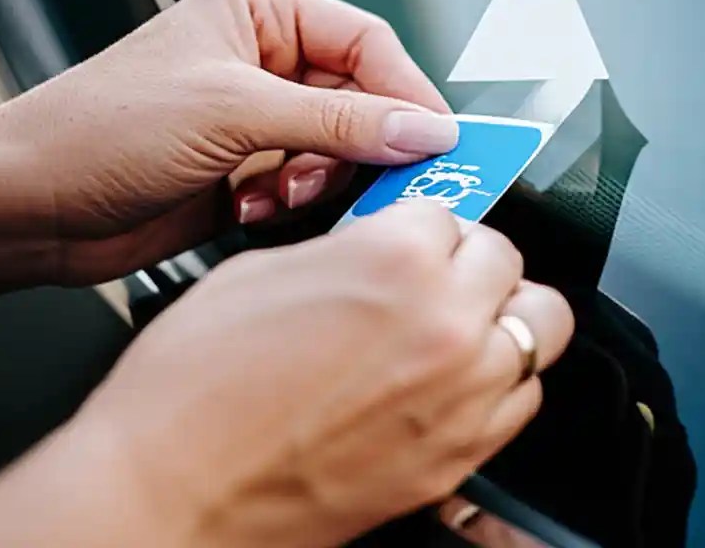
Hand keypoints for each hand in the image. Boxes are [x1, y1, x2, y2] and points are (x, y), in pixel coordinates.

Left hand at [0, 0, 455, 284]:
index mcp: (257, 16)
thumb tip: (423, 128)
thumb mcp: (234, 113)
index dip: (406, 90)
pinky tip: (252, 210)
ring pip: (338, 153)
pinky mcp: (246, 177)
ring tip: (280, 195)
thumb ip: (339, 123)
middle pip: (360, 103)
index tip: (438, 137)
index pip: (365, 42)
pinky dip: (292, 206)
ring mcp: (254, 124)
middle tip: (377, 180)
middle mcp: (261, 65)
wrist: (29, 207)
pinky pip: (307, 191)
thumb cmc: (99, 130)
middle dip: (360, 147)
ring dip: (318, 182)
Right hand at [72, 202, 573, 546]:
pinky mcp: (459, 457)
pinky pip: (520, 401)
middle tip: (438, 275)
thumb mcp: (260, 272)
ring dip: (501, 319)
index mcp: (397, 258)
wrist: (167, 492)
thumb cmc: (190, 389)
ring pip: (538, 329)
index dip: (420, 226)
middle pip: (508, 261)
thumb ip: (346, 252)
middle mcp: (446, 323)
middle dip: (471, 262)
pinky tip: (454, 382)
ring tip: (459, 325)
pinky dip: (499, 384)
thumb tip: (376, 251)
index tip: (407, 240)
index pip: (451, 213)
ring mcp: (462, 396)